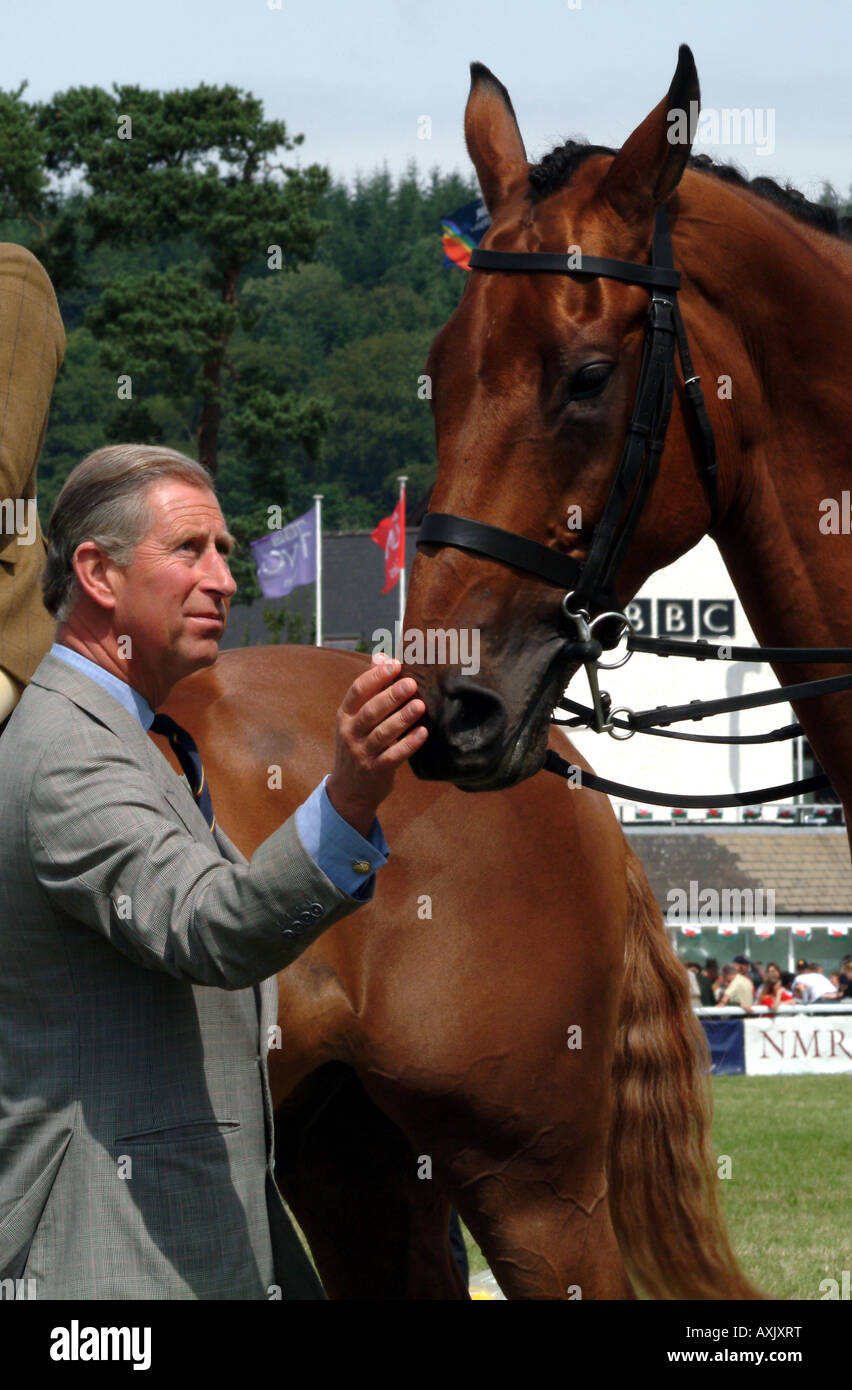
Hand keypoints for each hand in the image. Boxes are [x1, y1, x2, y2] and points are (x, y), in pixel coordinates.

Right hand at [325, 655, 427, 835]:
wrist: (350, 789)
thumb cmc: (359, 744)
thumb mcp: (356, 717)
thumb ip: (370, 688)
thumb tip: (381, 656)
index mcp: (345, 715)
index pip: (357, 691)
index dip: (375, 677)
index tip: (395, 664)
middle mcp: (350, 733)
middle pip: (370, 711)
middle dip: (391, 696)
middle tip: (412, 683)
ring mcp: (361, 753)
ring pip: (382, 734)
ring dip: (401, 719)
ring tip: (420, 705)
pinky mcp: (374, 771)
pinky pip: (392, 757)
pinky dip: (408, 745)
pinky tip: (423, 734)